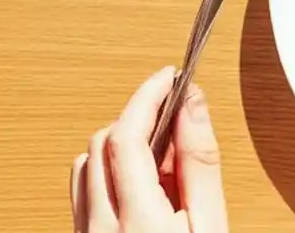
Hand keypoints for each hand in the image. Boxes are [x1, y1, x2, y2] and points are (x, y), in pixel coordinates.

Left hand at [69, 68, 228, 231]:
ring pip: (85, 165)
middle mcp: (99, 226)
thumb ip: (200, 162)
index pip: (126, 135)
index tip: (169, 77)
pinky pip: (83, 192)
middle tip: (175, 114)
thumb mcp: (211, 222)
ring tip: (161, 154)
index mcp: (136, 219)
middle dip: (137, 119)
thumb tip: (192, 104)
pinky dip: (108, 172)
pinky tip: (141, 180)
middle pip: (100, 144)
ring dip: (118, 146)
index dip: (148, 96)